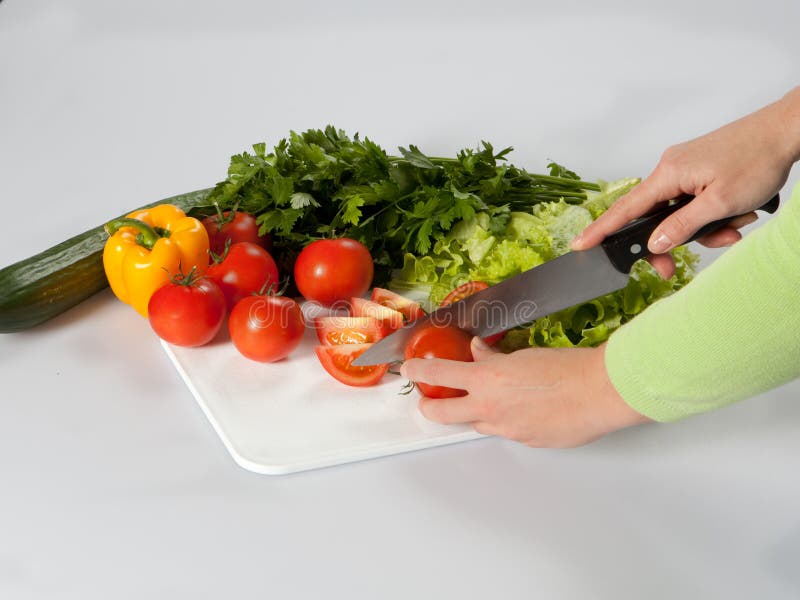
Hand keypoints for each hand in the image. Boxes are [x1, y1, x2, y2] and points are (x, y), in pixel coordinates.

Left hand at [400, 337, 649, 447]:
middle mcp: (490, 408)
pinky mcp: (526, 442)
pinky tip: (526, 409)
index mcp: (487, 380)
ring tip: (490, 400)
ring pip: (477, 423)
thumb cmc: (566, 369)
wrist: (599, 393)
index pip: (438, 375)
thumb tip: (480, 350)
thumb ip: (495, 357)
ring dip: (475, 413)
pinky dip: (508, 420)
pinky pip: (506, 431)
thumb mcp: (523, 355)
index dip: (418, 373)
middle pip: (442, 413)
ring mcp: (506, 429)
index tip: (409, 370)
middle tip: (428, 401)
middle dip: (430, 407)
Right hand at [572, 87, 799, 278]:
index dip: (601, 230)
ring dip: (703, 229)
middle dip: (671, 242)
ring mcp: (685, 169)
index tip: (580, 245)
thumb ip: (682, 226)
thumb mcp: (719, 202)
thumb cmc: (757, 158)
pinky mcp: (699, 171)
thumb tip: (654, 244)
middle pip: (654, 218)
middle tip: (673, 269)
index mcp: (669, 173)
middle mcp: (671, 169)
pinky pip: (693, 204)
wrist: (786, 131)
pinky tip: (735, 215)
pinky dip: (710, 216)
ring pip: (679, 214)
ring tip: (733, 227)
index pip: (625, 208)